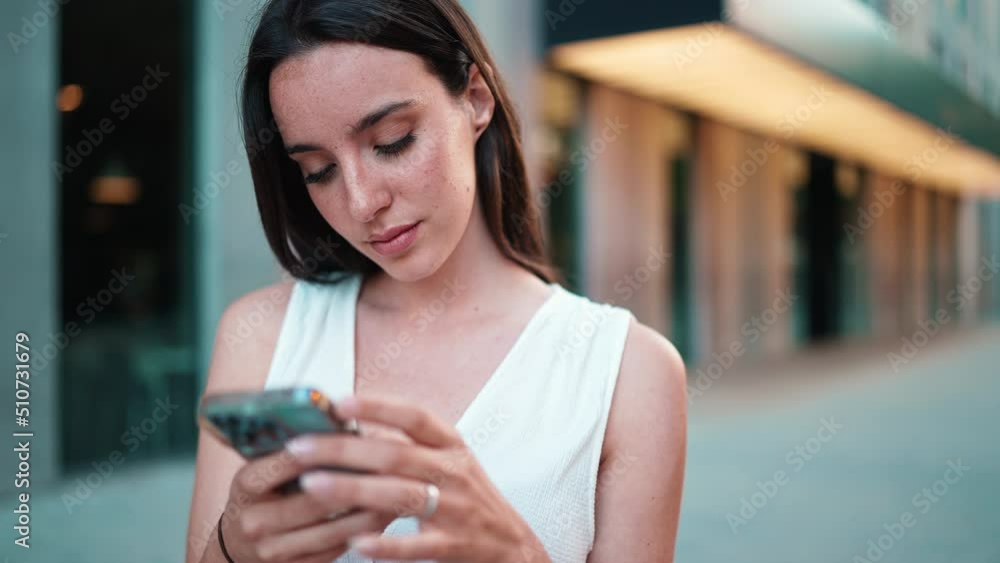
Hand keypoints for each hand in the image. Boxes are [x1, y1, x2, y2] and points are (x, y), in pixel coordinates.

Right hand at [219, 446, 395, 562]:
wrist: (237, 547)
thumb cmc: (262, 496)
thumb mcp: (263, 468)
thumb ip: (295, 451)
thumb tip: (347, 428)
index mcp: (246, 484)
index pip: (289, 462)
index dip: (327, 450)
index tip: (361, 438)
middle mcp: (255, 519)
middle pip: (318, 499)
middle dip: (359, 482)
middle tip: (394, 466)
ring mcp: (273, 549)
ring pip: (333, 528)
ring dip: (371, 511)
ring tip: (399, 491)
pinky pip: (336, 549)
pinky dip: (363, 532)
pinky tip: (384, 516)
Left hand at [284, 395, 550, 562]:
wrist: (512, 545)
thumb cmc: (469, 497)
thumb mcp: (449, 461)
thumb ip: (409, 445)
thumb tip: (349, 427)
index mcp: (452, 445)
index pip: (414, 416)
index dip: (377, 406)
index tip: (338, 401)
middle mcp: (455, 471)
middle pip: (395, 454)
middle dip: (343, 449)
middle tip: (299, 447)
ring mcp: (456, 508)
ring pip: (400, 495)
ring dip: (353, 489)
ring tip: (312, 485)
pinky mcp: (454, 545)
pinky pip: (417, 544)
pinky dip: (387, 544)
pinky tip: (356, 543)